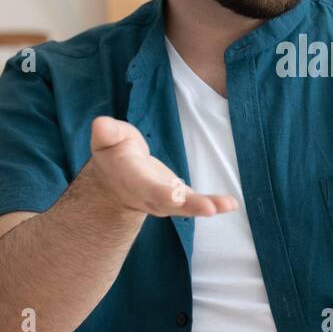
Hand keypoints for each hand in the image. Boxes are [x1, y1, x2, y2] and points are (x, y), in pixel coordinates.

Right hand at [87, 116, 237, 217]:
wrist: (117, 181)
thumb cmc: (114, 153)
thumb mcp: (107, 139)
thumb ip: (106, 133)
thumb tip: (100, 123)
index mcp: (133, 180)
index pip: (147, 188)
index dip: (161, 193)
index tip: (175, 194)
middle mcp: (151, 196)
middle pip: (171, 203)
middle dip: (190, 205)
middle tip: (209, 208)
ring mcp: (167, 200)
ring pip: (187, 206)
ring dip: (207, 206)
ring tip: (228, 205)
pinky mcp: (180, 197)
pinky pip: (198, 202)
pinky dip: (215, 204)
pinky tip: (232, 204)